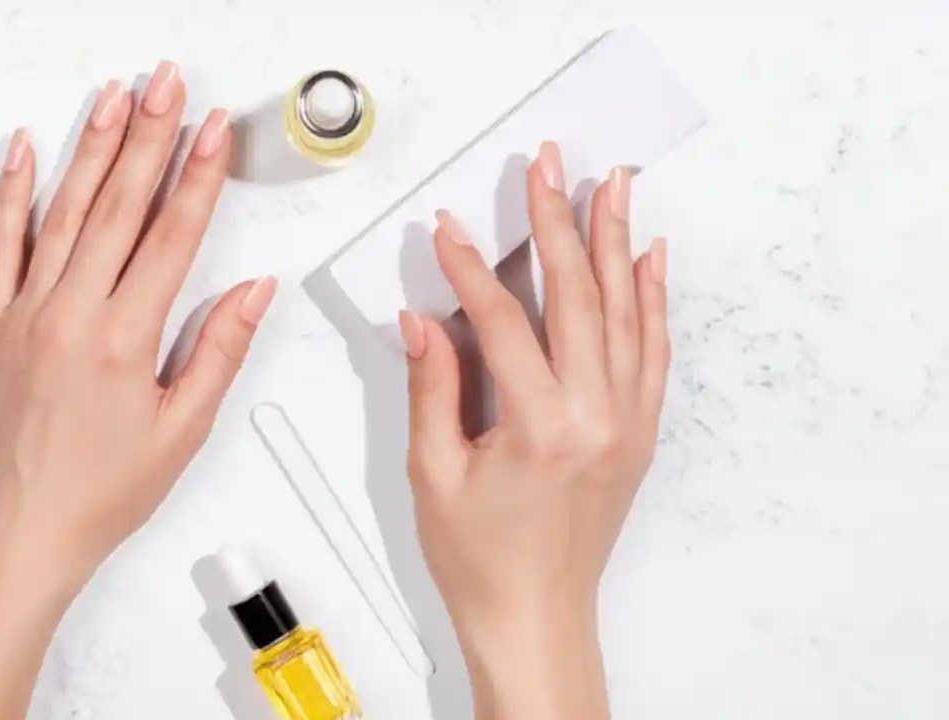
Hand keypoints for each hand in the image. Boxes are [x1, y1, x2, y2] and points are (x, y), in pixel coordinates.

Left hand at [0, 62, 274, 591]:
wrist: (22, 531)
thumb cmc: (104, 491)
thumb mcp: (181, 430)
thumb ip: (218, 351)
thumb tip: (254, 289)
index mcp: (124, 340)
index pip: (171, 238)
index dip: (197, 178)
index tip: (214, 130)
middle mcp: (71, 314)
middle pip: (118, 206)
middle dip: (150, 137)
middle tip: (169, 84)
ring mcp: (26, 313)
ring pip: (63, 213)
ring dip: (93, 149)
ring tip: (117, 97)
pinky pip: (2, 244)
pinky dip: (13, 194)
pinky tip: (25, 149)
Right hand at [400, 141, 668, 718]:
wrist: (536, 618)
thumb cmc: (481, 559)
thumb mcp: (434, 474)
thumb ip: (433, 387)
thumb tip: (425, 318)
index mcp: (541, 426)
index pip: (504, 322)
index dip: (472, 270)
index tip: (450, 229)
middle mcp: (597, 416)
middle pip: (578, 296)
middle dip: (559, 221)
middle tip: (548, 165)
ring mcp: (627, 422)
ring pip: (625, 312)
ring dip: (615, 242)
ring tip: (612, 184)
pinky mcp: (638, 432)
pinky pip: (653, 351)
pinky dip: (652, 300)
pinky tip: (648, 259)